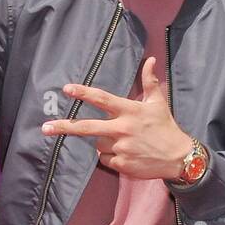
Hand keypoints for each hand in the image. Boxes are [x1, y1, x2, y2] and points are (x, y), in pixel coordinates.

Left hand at [40, 56, 192, 180]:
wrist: (178, 157)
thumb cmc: (166, 128)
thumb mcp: (158, 103)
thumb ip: (149, 82)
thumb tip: (150, 59)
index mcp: (129, 111)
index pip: (103, 99)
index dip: (84, 93)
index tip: (67, 89)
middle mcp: (122, 129)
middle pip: (87, 127)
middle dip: (65, 127)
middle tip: (46, 127)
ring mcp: (120, 148)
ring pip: (98, 145)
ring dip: (105, 143)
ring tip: (125, 143)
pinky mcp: (121, 164)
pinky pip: (105, 160)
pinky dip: (111, 157)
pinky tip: (127, 155)